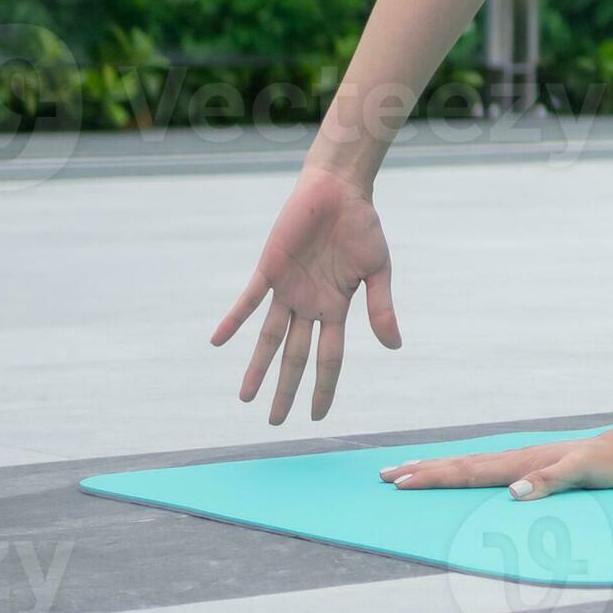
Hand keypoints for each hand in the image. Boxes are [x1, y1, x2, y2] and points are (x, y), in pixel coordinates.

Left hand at [211, 166, 401, 423]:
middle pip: (295, 356)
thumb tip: (394, 347)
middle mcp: (308, 305)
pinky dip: (233, 320)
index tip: (317, 417)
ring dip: (258, 367)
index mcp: (336, 307)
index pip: (329, 358)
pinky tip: (218, 341)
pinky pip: (248, 300)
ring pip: (270, 338)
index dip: (323, 387)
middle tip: (275, 422)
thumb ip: (382, 308)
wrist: (338, 190)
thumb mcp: (378, 270)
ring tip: (245, 398)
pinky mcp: (269, 269)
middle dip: (285, 389)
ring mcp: (287, 290)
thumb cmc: (362, 226)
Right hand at [381, 427, 612, 500]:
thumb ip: (551, 481)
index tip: (399, 483)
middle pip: (458, 466)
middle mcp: (515, 460)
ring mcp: (522, 460)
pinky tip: (459, 474)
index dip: (432, 479)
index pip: (467, 473)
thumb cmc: (610, 466)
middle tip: (384, 475)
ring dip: (436, 468)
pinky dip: (462, 471)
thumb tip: (513, 492)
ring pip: (468, 465)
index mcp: (520, 464)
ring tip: (407, 469)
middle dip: (421, 471)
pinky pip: (485, 469)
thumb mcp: (584, 474)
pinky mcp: (531, 465)